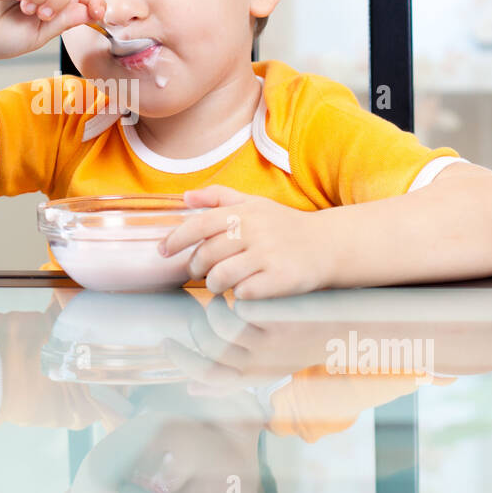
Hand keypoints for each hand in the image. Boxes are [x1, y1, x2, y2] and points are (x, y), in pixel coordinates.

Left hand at [158, 185, 332, 298]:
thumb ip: (219, 197)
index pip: (200, 224)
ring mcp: (269, 255)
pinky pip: (245, 292)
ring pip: (222, 276)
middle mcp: (255, 231)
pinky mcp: (281, 278)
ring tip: (218, 283)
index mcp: (244, 213)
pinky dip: (239, 295)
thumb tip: (185, 197)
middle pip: (207, 255)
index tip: (163, 250)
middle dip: (195, 267)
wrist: (329, 245)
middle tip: (196, 272)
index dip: (177, 238)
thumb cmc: (285, 226)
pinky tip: (244, 290)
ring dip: (214, 284)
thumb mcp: (254, 204)